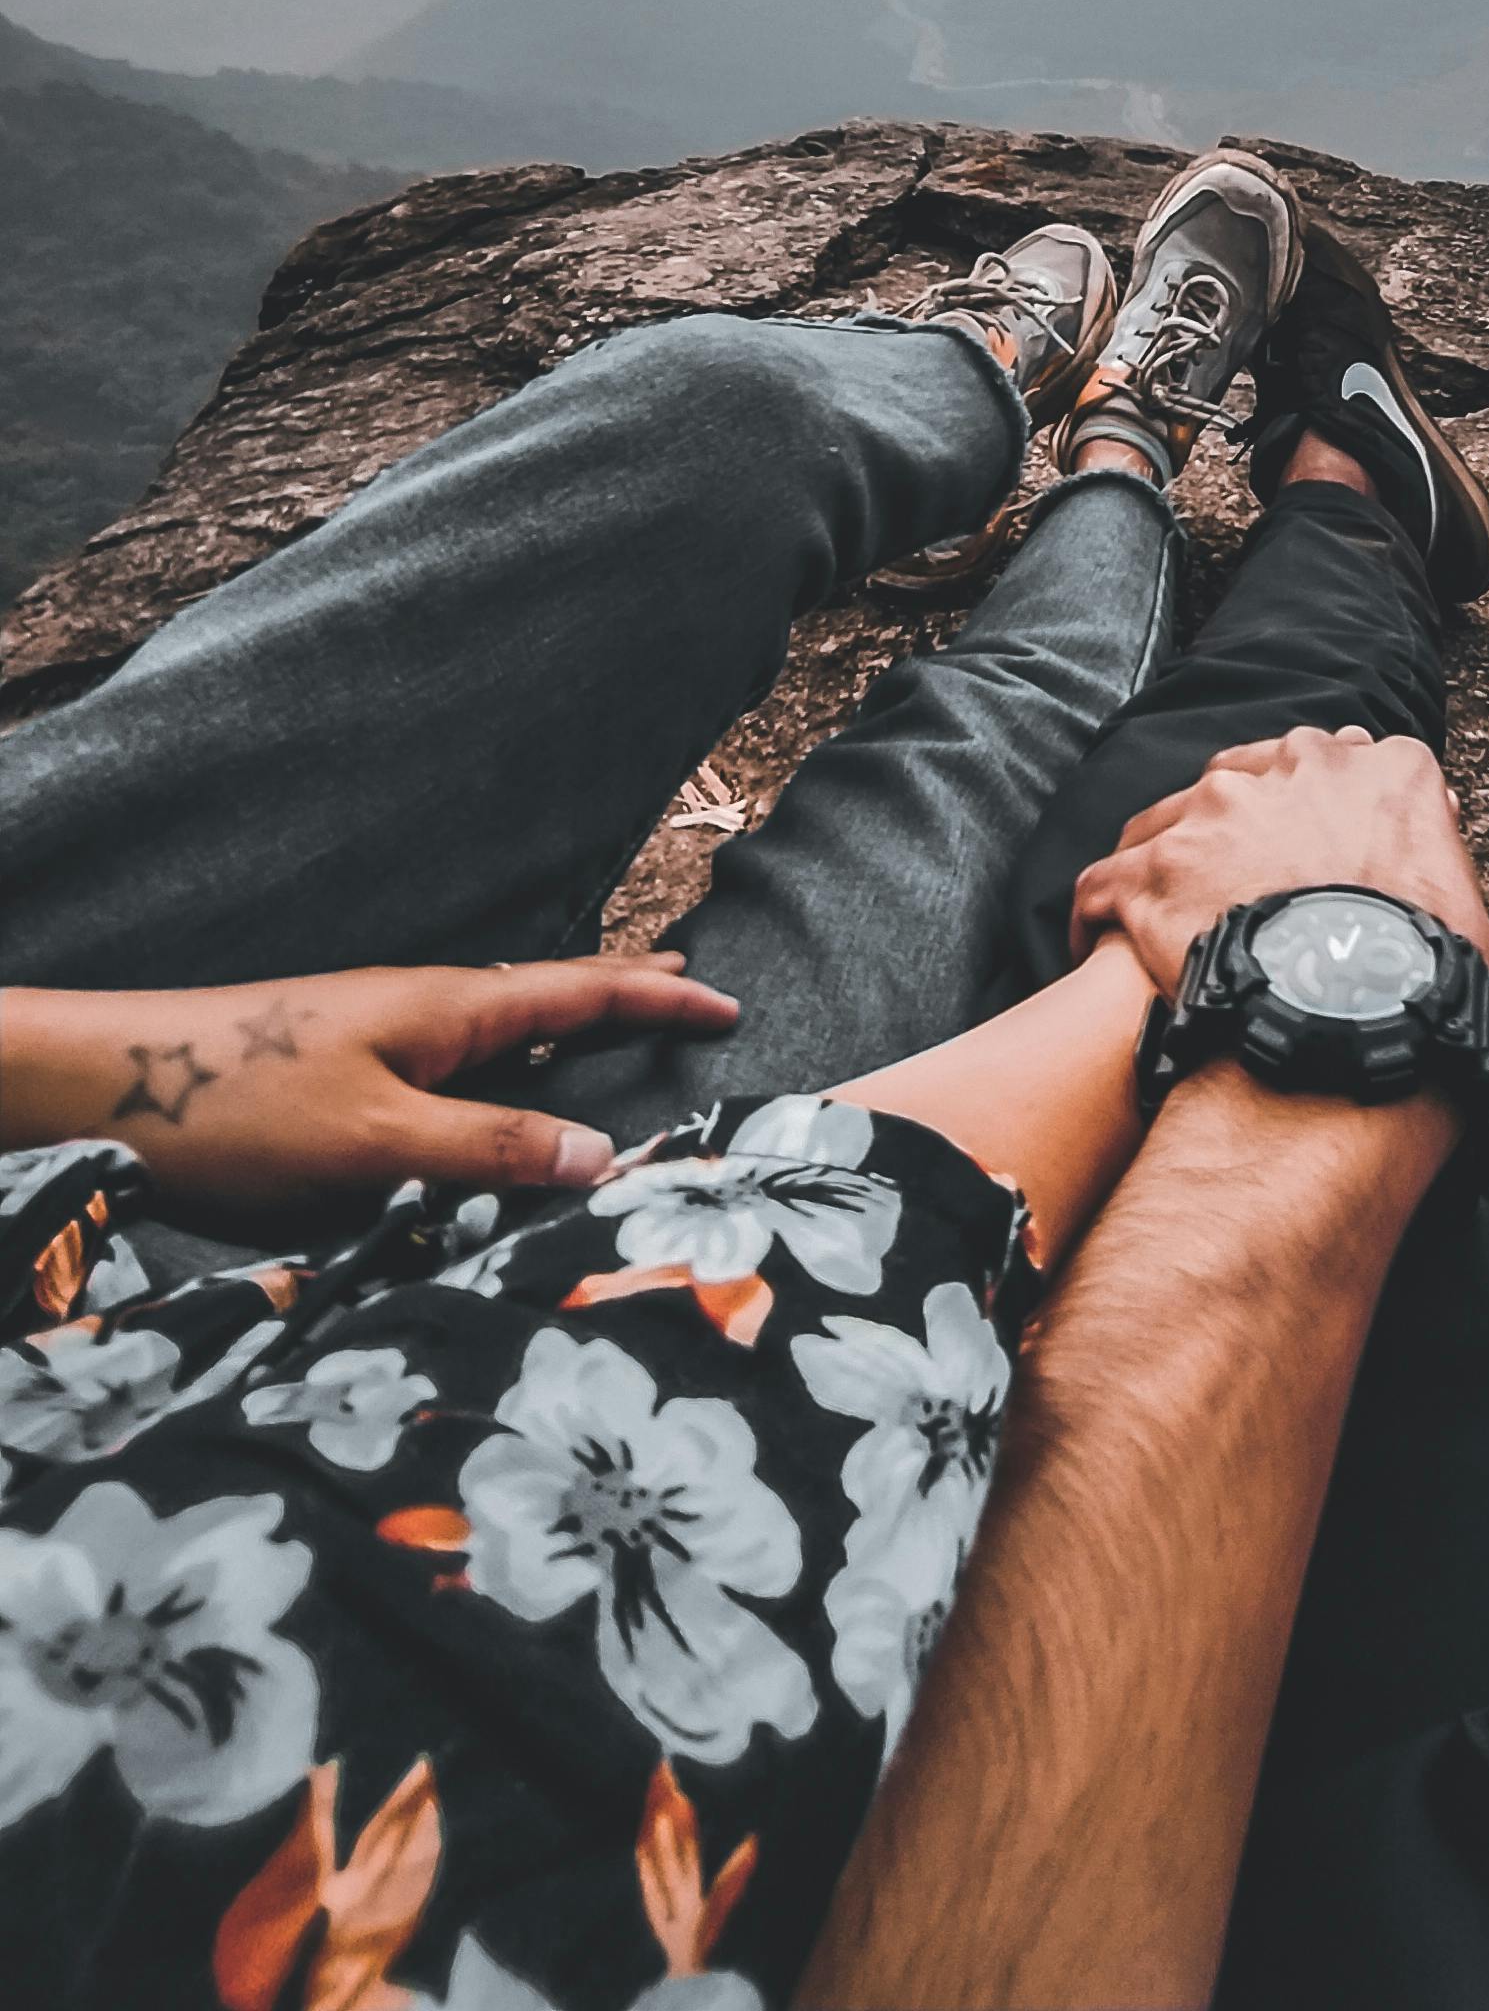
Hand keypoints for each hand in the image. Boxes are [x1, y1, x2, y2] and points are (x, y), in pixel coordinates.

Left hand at [0, 956, 738, 1220]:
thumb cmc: (238, 1110)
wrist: (106, 1086)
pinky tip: (494, 1089)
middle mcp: (421, 1010)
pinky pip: (457, 1057)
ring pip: (500, 1025)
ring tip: (612, 1025)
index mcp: (446, 1011)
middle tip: (690, 987)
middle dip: (623, 993)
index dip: (659, 998)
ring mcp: (379, 1035)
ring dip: (565, 1025)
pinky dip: (508, 1060)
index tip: (729, 999)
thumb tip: (604, 1156)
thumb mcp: (375, 1143)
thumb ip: (488, 1148)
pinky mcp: (342, 1070)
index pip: (582, 992)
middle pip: (548, 995)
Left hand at [1069, 726, 1488, 1000]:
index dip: (1321, 807)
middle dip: (1240, 824)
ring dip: (1168, 863)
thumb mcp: (1465, 892)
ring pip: (1170, 819)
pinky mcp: (1155, 870)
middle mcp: (1291, 768)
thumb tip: (1432, 822)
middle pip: (1248, 777)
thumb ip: (1434, 845)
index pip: (1342, 762)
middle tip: (1239, 883)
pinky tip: (1098, 943)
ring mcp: (1215, 812)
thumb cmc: (1428, 968)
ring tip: (1163, 915)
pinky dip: (1099, 911)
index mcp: (1378, 769)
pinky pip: (1106, 882)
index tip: (1314, 841)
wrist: (1358, 1008)